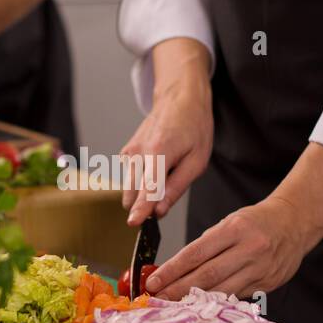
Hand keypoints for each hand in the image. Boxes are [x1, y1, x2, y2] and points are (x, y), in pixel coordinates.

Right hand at [121, 38, 213, 224]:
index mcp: (159, 152)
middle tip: (170, 188)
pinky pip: (130, 179)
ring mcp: (128, 152)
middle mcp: (138, 153)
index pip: (149, 186)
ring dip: (145, 192)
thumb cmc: (193, 128)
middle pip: (134, 194)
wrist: (178, 100)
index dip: (142, 208)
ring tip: (167, 172)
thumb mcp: (197, 160)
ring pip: (130, 189)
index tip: (134, 222)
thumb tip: (160, 210)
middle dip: (147, 203)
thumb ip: (177, 187)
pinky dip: (142, 181)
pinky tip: (158, 166)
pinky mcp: (125, 154)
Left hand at [144, 195, 315, 299]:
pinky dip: (218, 302)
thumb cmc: (257, 221)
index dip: (172, 270)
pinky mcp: (268, 284)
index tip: (154, 282)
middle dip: (178, 290)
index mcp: (235, 229)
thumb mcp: (230, 222)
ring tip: (174, 306)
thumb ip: (207, 245)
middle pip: (207, 276)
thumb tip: (177, 269)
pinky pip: (238, 296)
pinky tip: (202, 307)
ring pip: (222, 291)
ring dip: (195, 301)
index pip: (196, 253)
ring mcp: (261, 269)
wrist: (296, 222)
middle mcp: (249, 250)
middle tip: (158, 299)